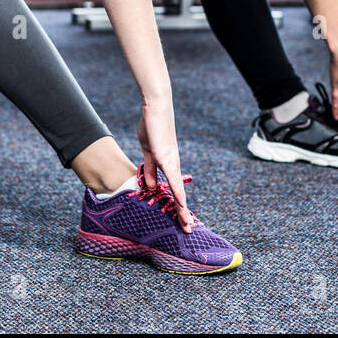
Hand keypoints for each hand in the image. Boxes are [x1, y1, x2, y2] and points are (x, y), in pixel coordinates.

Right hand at [137, 99, 193, 232]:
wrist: (156, 108)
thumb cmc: (152, 127)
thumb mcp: (149, 152)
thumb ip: (150, 169)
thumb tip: (151, 187)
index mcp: (168, 165)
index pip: (174, 189)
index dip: (178, 206)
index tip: (182, 220)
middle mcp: (173, 165)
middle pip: (180, 194)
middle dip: (183, 212)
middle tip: (188, 229)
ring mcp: (171, 161)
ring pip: (178, 189)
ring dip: (182, 207)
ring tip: (186, 222)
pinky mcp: (165, 156)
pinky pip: (172, 177)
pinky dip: (176, 190)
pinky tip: (180, 202)